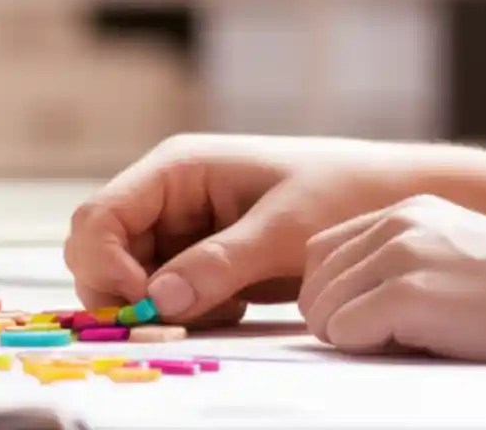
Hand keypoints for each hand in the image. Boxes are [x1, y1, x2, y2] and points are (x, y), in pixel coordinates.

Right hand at [64, 135, 453, 325]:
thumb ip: (218, 264)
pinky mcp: (196, 256)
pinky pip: (163, 292)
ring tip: (223, 307)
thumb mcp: (283, 230)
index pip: (99, 216)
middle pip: (97, 249)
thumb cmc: (340, 193)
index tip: (147, 302)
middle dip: (124, 291)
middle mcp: (164, 195)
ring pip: (127, 277)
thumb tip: (157, 301)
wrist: (387, 197)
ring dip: (158, 305)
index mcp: (175, 168)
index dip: (106, 263)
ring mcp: (177, 227)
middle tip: (180, 317)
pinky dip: (184, 311)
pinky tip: (233, 306)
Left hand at [299, 195, 485, 363]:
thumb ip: (399, 258)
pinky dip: (364, 349)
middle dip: (332, 319)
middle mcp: (394, 226)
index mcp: (403, 213)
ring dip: (347, 336)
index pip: (320, 251)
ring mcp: (400, 257)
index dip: (330, 292)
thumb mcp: (452, 249)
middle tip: (379, 338)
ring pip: (320, 309)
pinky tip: (408, 345)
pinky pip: (344, 332)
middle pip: (313, 282)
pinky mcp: (408, 294)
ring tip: (398, 340)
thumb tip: (342, 299)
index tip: (358, 317)